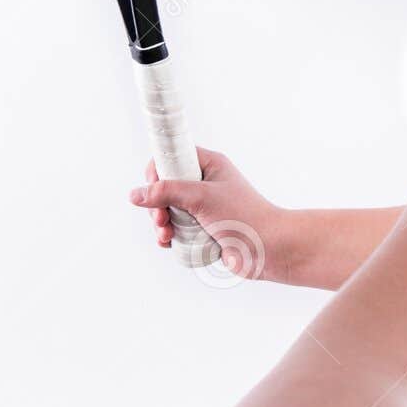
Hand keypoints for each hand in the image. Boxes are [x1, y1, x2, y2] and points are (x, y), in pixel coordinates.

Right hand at [130, 147, 286, 279]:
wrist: (270, 248)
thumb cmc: (245, 216)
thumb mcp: (201, 198)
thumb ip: (167, 192)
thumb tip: (136, 194)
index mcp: (210, 165)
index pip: (173, 157)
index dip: (158, 171)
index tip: (153, 188)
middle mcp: (206, 184)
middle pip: (165, 186)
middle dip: (156, 204)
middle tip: (161, 219)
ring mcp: (204, 208)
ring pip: (169, 210)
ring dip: (161, 223)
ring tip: (165, 235)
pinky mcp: (204, 228)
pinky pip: (177, 228)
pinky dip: (169, 235)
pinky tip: (169, 242)